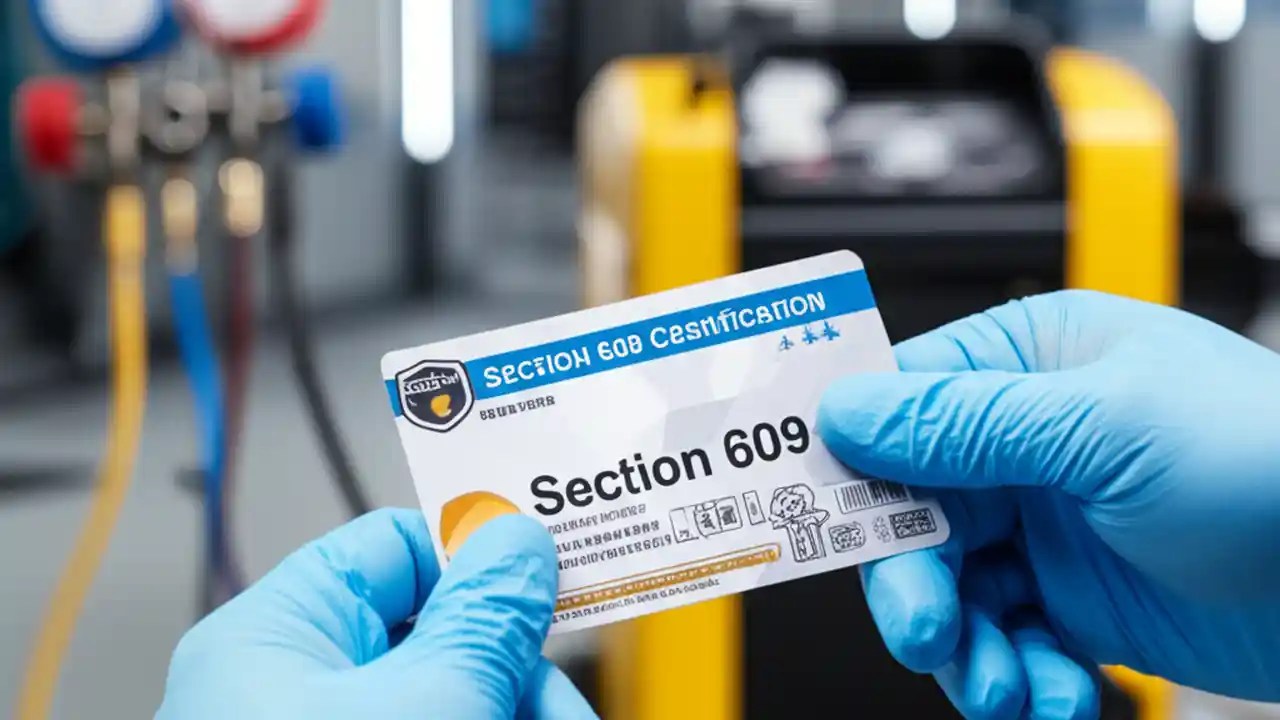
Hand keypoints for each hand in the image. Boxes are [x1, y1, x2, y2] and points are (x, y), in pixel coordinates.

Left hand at [155, 509, 597, 719]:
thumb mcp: (428, 702)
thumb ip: (482, 616)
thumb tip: (518, 541)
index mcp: (274, 637)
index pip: (395, 547)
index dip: (480, 550)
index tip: (551, 565)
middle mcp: (293, 688)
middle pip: (437, 633)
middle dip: (515, 660)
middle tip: (566, 694)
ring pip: (451, 693)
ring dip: (519, 705)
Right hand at [817, 290, 1279, 718]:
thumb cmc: (1270, 459)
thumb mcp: (1104, 428)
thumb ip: (962, 423)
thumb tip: (847, 412)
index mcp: (1025, 364)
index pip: (896, 401)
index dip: (850, 462)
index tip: (815, 515)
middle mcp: (1021, 441)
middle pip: (910, 513)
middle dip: (913, 582)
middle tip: (926, 630)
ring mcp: (1044, 525)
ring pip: (950, 591)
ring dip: (967, 649)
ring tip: (1005, 685)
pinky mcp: (1072, 600)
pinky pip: (1004, 642)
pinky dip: (1018, 679)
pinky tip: (1056, 693)